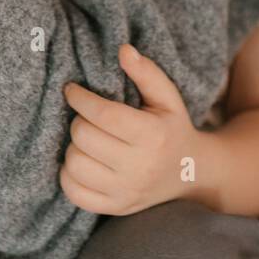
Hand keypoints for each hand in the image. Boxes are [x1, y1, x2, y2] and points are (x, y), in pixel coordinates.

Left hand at [59, 44, 200, 214]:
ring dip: (73, 146)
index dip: (81, 98)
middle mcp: (140, 168)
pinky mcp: (115, 208)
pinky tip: (82, 160)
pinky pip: (74, 192)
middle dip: (79, 120)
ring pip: (75, 165)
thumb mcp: (167, 97)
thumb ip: (146, 72)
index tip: (72, 90)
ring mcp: (126, 192)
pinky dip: (69, 174)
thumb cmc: (172, 128)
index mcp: (154, 136)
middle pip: (85, 138)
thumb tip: (122, 50)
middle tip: (86, 115)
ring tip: (86, 138)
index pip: (104, 115)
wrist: (189, 173)